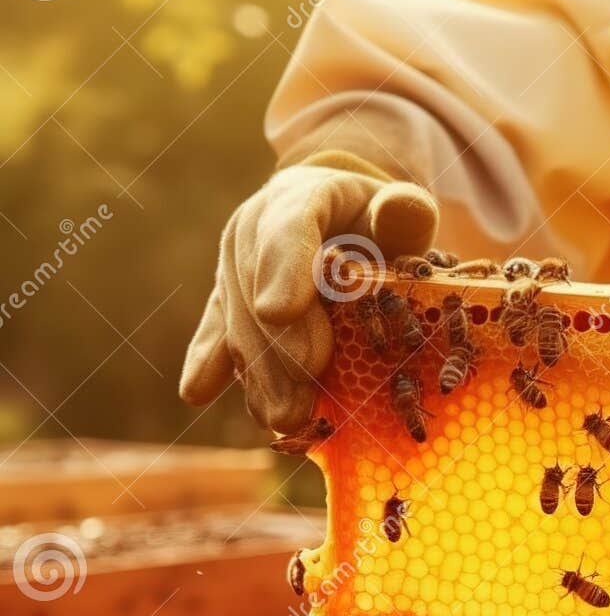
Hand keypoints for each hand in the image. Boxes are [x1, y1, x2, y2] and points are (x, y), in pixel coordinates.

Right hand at [179, 153, 437, 431]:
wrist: (338, 216)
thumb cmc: (377, 217)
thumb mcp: (399, 209)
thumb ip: (404, 211)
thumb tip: (403, 211)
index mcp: (298, 198)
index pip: (289, 228)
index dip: (284, 269)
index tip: (279, 312)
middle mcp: (252, 231)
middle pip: (258, 286)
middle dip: (278, 342)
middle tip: (302, 386)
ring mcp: (235, 267)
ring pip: (238, 319)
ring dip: (259, 370)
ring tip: (283, 417)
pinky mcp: (227, 300)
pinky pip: (215, 332)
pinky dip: (212, 364)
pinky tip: (199, 392)